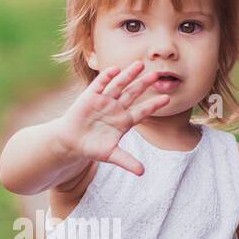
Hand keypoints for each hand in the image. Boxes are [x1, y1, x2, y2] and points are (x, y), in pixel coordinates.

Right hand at [54, 61, 171, 175]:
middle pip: (133, 93)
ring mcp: (104, 100)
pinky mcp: (90, 95)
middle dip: (144, 84)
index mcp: (124, 120)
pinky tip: (115, 70)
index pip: (142, 111)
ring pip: (119, 85)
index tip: (166, 99)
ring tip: (140, 65)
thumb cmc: (93, 147)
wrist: (72, 141)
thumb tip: (142, 173)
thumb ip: (127, 161)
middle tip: (158, 74)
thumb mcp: (111, 155)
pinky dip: (107, 77)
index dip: (153, 105)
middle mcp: (117, 107)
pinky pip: (100, 84)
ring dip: (129, 75)